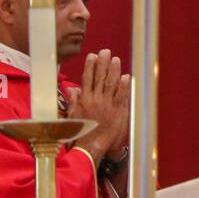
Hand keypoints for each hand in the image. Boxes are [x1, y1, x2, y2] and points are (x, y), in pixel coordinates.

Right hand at [68, 49, 130, 166]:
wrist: (91, 146)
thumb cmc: (80, 133)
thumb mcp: (72, 116)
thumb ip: (74, 101)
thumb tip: (72, 89)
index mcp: (84, 100)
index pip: (87, 79)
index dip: (90, 66)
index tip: (92, 56)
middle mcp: (96, 100)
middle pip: (100, 78)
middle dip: (103, 64)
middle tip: (105, 52)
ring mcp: (107, 105)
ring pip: (111, 84)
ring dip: (114, 71)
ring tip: (116, 59)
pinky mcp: (117, 111)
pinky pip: (121, 96)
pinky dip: (124, 86)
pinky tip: (126, 77)